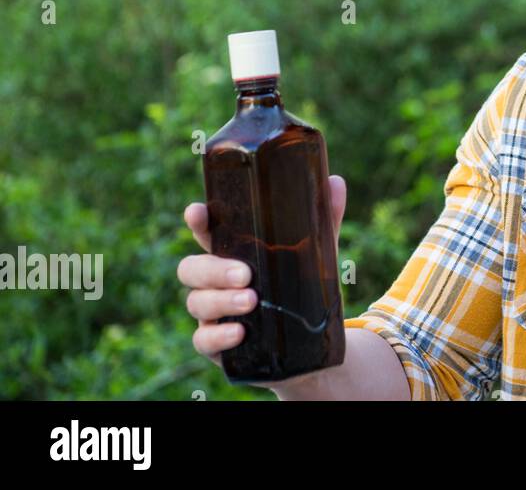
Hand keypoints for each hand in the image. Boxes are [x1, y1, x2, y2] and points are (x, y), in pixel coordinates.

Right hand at [178, 174, 347, 386]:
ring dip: (221, 300)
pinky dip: (218, 336)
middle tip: (245, 274)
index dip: (197, 221)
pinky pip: (203, 340)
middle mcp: (215, 281)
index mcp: (233, 252)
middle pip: (191, 268)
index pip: (206, 232)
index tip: (198, 212)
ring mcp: (213, 313)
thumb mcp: (317, 254)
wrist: (310, 344)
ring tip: (252, 301)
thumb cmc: (303, 287)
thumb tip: (334, 182)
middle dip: (213, 269)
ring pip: (197, 302)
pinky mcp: (217, 344)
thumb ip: (324, 220)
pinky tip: (239, 331)